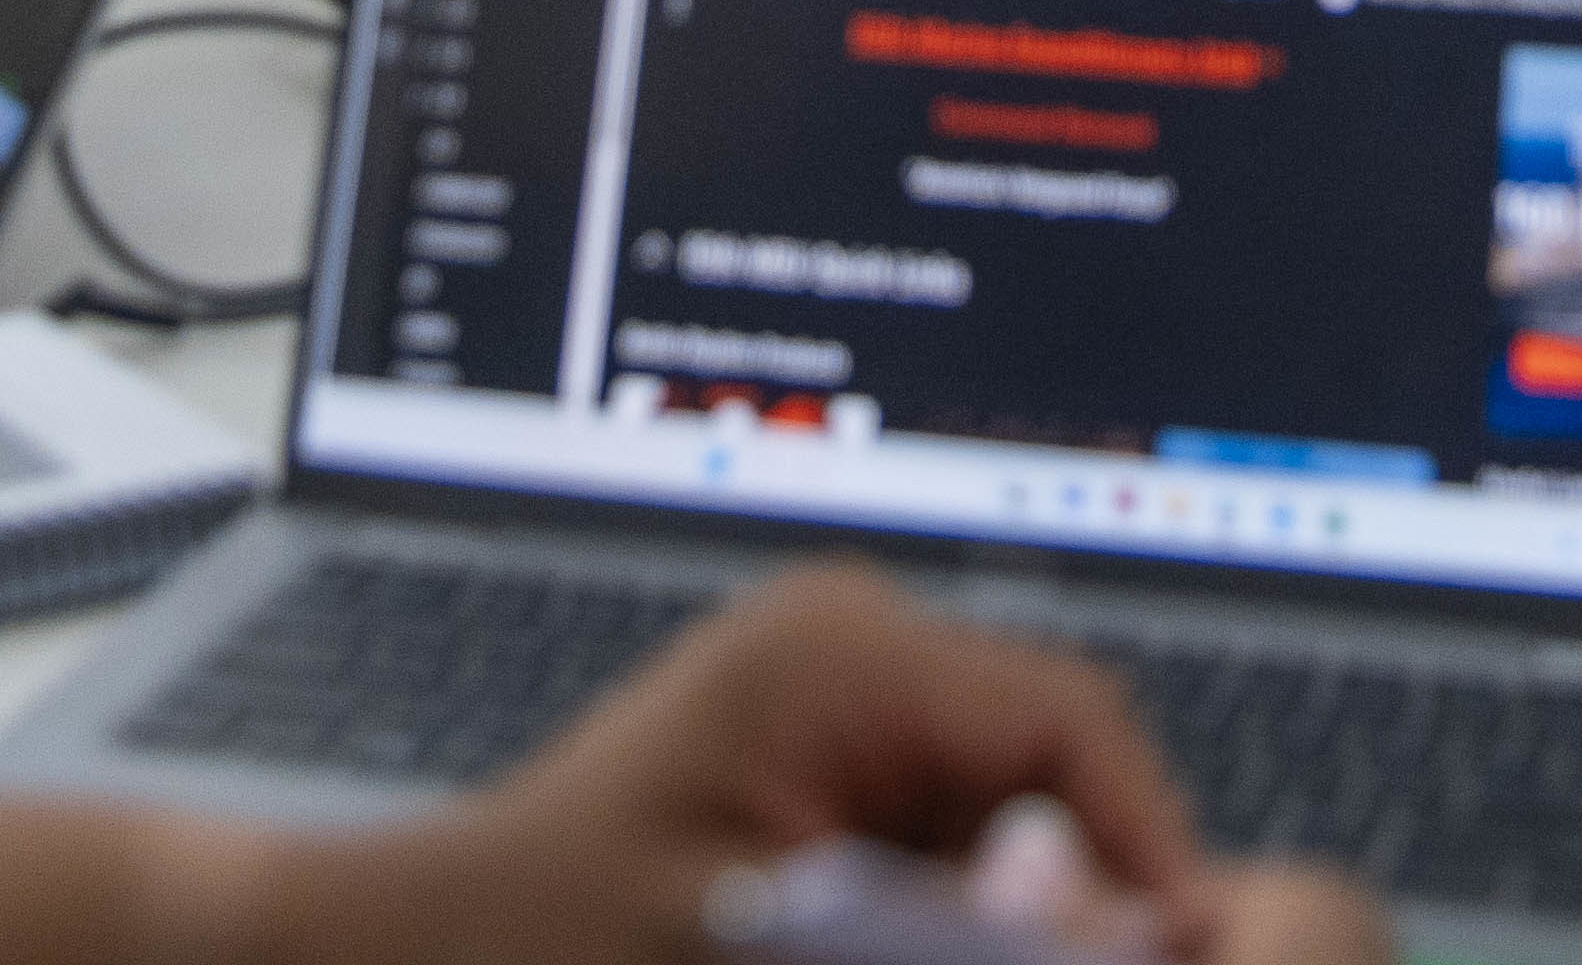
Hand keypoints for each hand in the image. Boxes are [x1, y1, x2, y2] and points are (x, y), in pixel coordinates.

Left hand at [319, 566, 1385, 964]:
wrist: (403, 950)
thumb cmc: (540, 941)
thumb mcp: (779, 948)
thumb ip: (973, 938)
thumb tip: (1159, 930)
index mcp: (845, 651)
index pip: (1079, 723)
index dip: (1150, 856)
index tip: (1178, 958)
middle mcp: (854, 646)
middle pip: (1060, 772)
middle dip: (1074, 895)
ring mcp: (839, 701)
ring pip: (1018, 819)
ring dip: (1011, 911)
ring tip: (904, 941)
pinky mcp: (824, 768)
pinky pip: (953, 844)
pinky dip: (954, 912)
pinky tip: (885, 941)